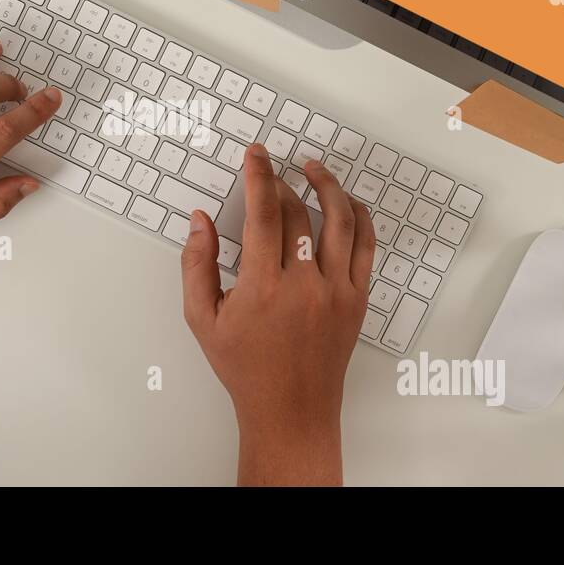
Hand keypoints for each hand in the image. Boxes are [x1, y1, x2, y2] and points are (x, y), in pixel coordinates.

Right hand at [180, 142, 375, 484]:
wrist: (291, 409)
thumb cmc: (245, 368)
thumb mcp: (203, 319)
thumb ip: (197, 265)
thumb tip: (199, 221)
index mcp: (263, 288)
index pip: (264, 214)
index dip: (259, 177)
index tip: (255, 154)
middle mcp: (305, 286)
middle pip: (299, 213)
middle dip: (283, 183)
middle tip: (271, 171)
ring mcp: (337, 291)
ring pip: (340, 221)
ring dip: (327, 186)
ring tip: (313, 168)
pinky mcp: (357, 299)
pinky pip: (366, 246)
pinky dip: (358, 217)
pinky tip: (345, 202)